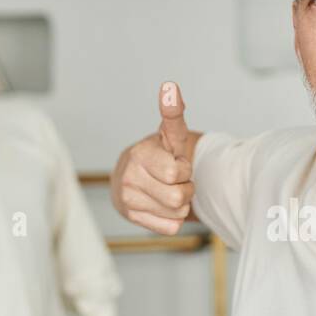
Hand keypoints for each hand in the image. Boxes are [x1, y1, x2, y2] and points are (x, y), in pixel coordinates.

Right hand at [111, 81, 196, 234]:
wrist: (130, 181)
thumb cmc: (157, 157)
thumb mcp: (168, 137)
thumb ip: (173, 116)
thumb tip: (170, 87)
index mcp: (140, 154)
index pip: (176, 172)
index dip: (183, 169)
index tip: (173, 161)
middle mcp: (130, 177)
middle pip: (180, 196)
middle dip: (186, 187)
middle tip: (175, 179)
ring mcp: (128, 200)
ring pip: (177, 212)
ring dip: (181, 203)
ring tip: (167, 190)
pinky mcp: (133, 218)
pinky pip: (171, 227)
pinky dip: (172, 219)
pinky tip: (161, 205)